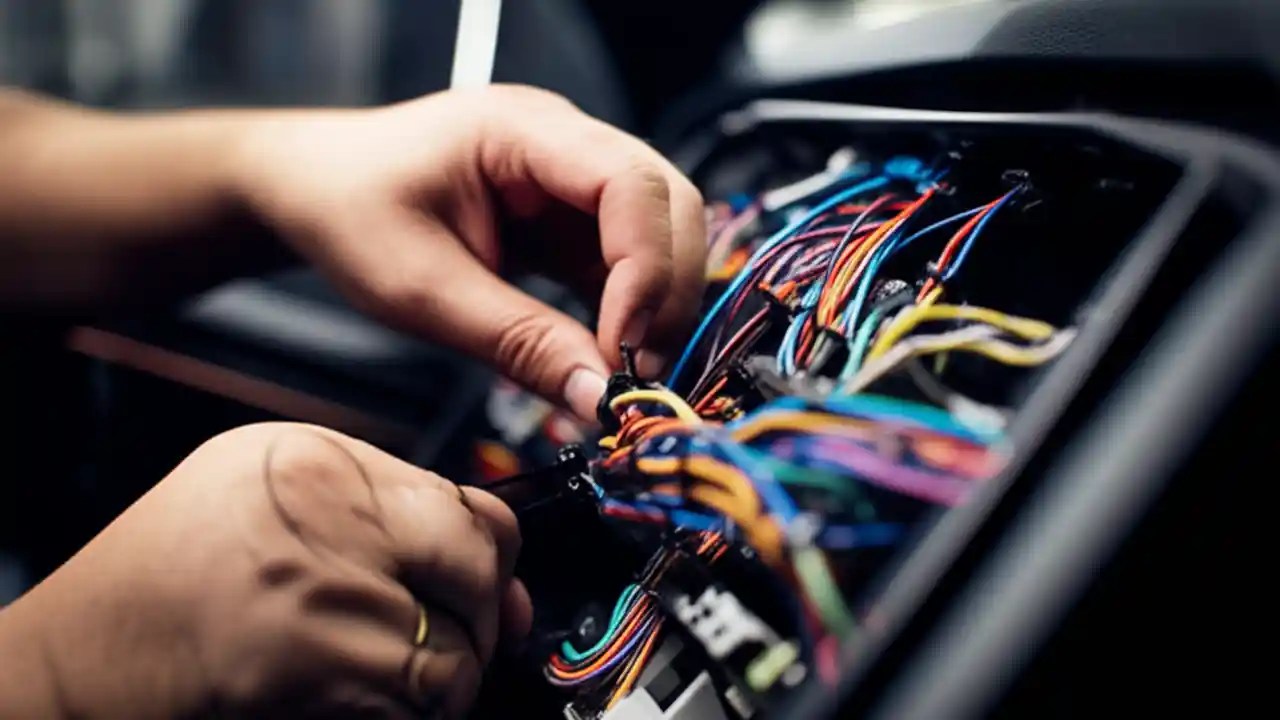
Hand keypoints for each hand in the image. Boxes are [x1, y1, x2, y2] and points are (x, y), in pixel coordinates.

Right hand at [0, 424, 527, 718]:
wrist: (91, 653)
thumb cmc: (176, 569)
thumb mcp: (276, 488)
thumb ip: (391, 507)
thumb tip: (502, 565)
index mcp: (322, 465)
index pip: (474, 507)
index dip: (491, 555)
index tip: (482, 577)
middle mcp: (330, 523)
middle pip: (479, 573)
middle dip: (480, 614)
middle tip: (447, 630)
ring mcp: (327, 607)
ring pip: (458, 656)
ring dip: (442, 676)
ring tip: (383, 666)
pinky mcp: (322, 683)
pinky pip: (418, 707)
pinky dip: (410, 712)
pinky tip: (361, 695)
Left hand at [234, 85, 706, 419]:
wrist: (314, 189)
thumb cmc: (350, 211)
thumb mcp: (423, 290)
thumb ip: (518, 342)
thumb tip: (600, 398)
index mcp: (522, 130)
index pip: (629, 184)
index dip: (645, 269)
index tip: (625, 349)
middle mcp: (562, 141)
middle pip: (667, 204)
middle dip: (666, 291)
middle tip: (639, 371)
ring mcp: (570, 178)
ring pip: (660, 234)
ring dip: (655, 305)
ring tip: (623, 372)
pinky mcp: (568, 217)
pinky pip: (625, 262)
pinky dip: (628, 312)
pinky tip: (606, 355)